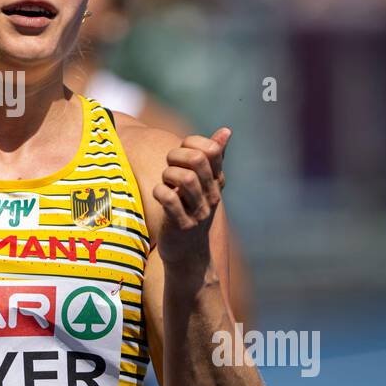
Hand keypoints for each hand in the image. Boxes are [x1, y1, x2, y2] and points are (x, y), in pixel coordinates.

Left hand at [152, 127, 230, 265]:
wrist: (189, 255)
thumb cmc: (193, 211)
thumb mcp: (206, 185)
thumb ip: (214, 157)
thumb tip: (226, 130)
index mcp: (216, 181)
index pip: (212, 149)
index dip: (192, 142)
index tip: (182, 151)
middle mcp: (211, 195)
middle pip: (198, 160)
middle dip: (177, 155)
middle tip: (169, 164)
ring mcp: (197, 211)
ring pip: (184, 178)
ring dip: (168, 174)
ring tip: (164, 181)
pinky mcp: (182, 225)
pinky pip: (169, 199)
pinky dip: (159, 191)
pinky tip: (159, 194)